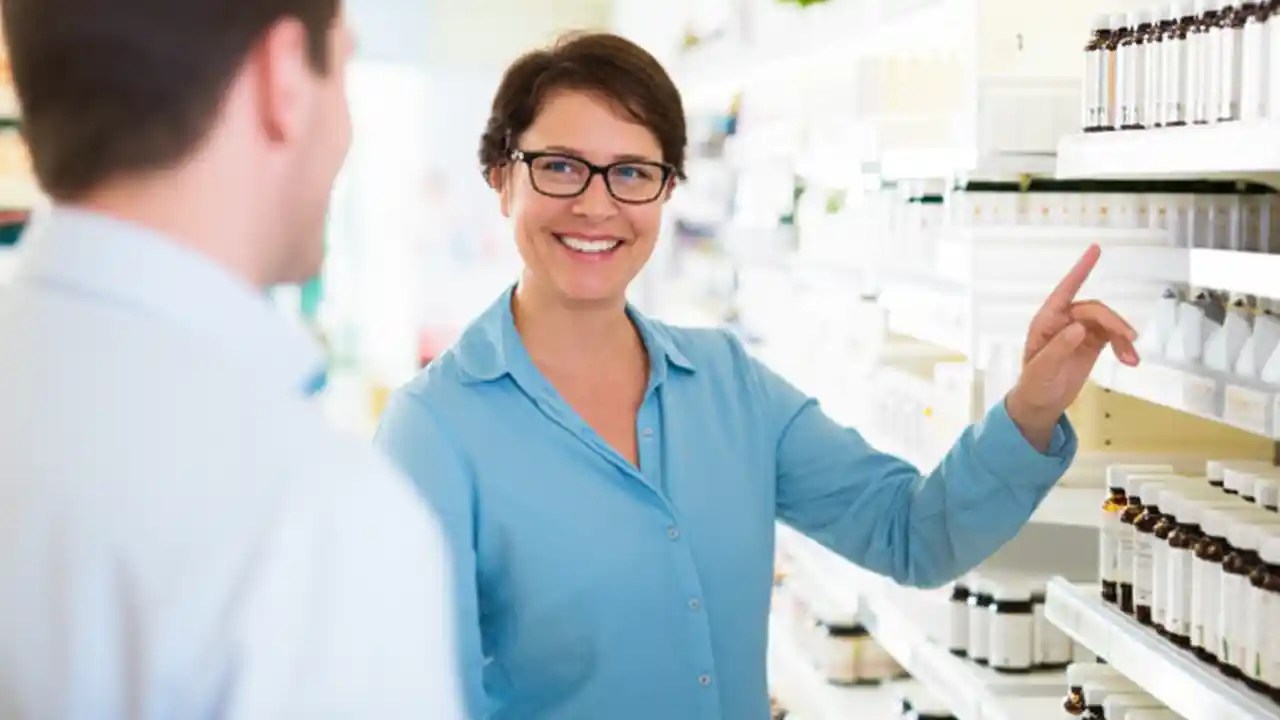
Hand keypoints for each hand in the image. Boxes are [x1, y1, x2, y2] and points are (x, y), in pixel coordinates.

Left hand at [1007, 244, 1138, 450]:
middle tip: (1129, 339)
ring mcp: (1079, 331)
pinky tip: (1130, 360)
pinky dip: (1123, 346)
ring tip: (1133, 358)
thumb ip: (1059, 348)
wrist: (1040, 404)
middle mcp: (1063, 321)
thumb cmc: (1034, 385)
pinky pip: (1112, 337)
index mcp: (1046, 321)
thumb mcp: (1042, 369)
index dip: (1080, 269)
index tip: (1095, 249)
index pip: (1065, 290)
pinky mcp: (1091, 344)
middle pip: (1094, 310)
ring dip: (1122, 336)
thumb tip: (1078, 328)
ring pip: (1107, 323)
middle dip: (1113, 322)